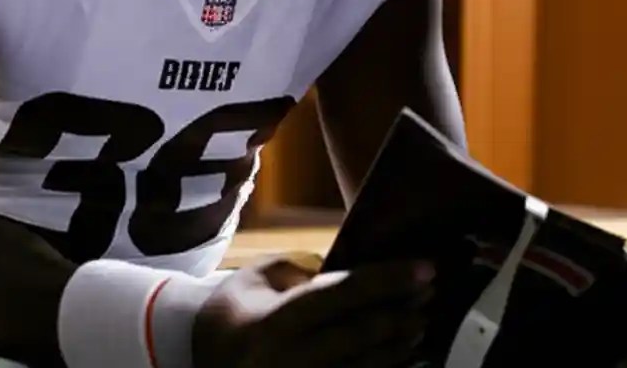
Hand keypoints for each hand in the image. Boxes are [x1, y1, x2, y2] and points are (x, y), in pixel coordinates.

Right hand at [192, 255, 434, 367]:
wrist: (197, 356)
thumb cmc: (232, 308)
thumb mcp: (258, 276)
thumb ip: (302, 270)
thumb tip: (353, 271)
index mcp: (275, 318)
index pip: (343, 293)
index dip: (388, 280)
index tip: (424, 269)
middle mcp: (289, 356)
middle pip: (360, 335)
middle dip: (400, 313)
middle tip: (430, 295)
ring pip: (362, 367)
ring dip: (397, 346)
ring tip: (420, 325)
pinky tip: (399, 355)